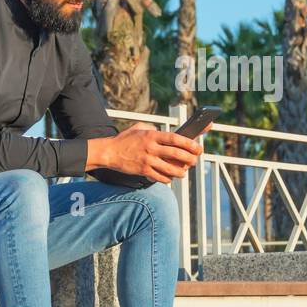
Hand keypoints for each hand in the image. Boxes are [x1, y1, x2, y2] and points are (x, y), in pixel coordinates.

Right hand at [87, 122, 201, 183]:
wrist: (109, 152)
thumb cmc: (125, 139)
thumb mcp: (139, 128)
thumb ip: (153, 129)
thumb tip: (165, 133)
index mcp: (152, 135)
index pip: (175, 139)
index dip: (189, 143)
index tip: (198, 147)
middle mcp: (151, 147)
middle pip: (176, 154)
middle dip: (189, 158)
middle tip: (195, 161)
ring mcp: (147, 160)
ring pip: (170, 169)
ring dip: (180, 172)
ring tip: (184, 172)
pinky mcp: (143, 171)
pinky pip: (160, 177)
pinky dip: (167, 178)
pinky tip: (170, 177)